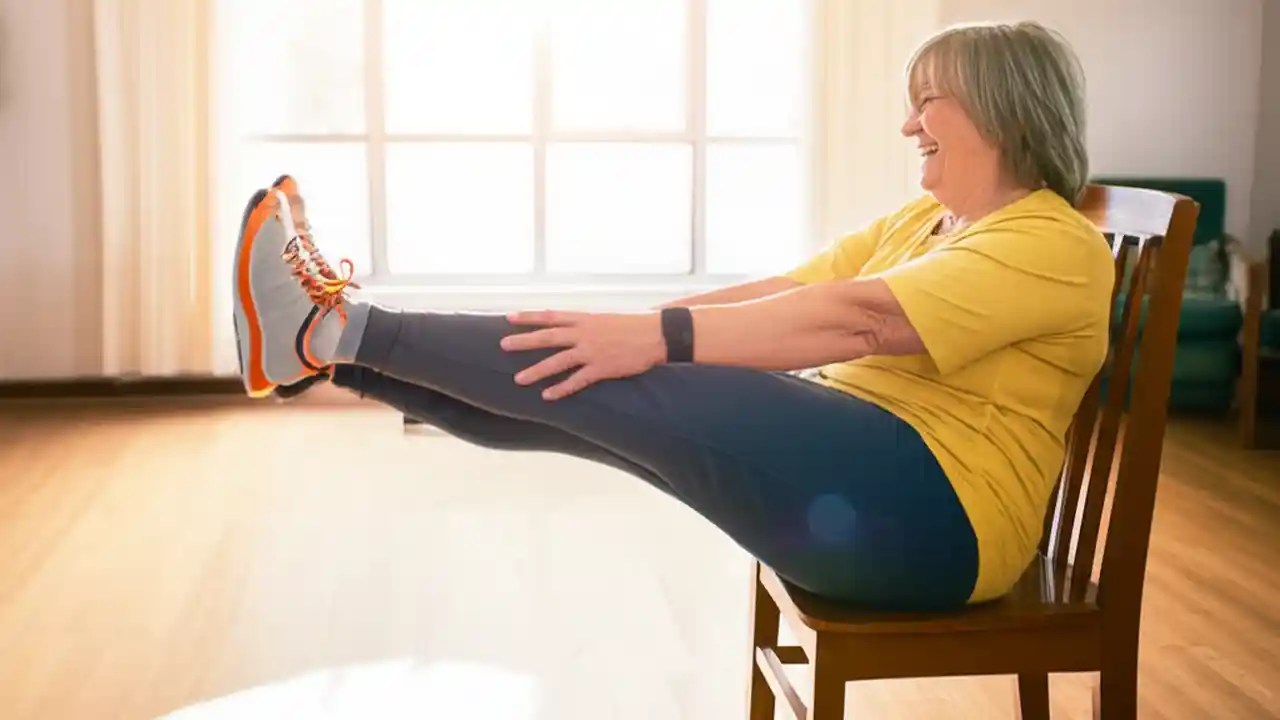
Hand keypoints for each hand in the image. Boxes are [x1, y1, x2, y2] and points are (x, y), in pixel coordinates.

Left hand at [501, 310, 666, 400]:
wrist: (656, 335)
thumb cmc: (634, 325)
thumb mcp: (606, 319)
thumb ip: (587, 324)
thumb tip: (573, 329)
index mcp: (585, 318)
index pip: (551, 316)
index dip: (529, 317)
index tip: (509, 317)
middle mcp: (584, 333)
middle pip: (548, 337)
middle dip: (524, 341)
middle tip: (503, 345)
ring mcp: (591, 351)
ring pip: (557, 361)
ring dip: (536, 371)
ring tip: (518, 379)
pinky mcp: (601, 368)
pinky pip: (577, 380)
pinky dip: (561, 388)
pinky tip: (547, 396)